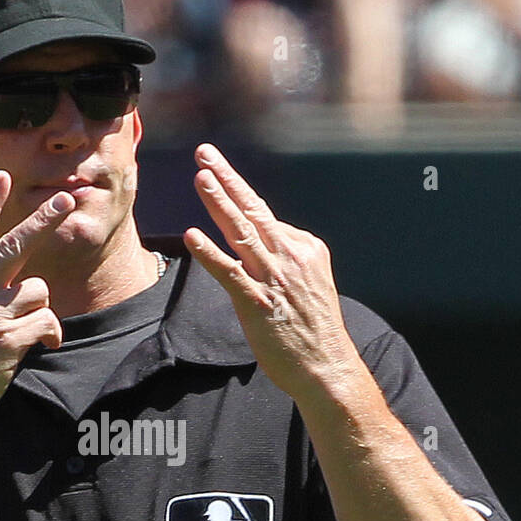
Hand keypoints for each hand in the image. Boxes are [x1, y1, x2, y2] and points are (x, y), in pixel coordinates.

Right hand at [0, 170, 73, 434]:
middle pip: (14, 245)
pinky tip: (43, 345)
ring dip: (41, 309)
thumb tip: (9, 277)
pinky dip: (52, 333)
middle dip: (44, 219)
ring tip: (27, 331)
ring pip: (38, 290)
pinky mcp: (7, 339)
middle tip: (66, 199)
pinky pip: (47, 322)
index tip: (2, 176)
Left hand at [183, 144, 360, 405]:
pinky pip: (230, 273)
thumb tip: (268, 243)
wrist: (328, 367)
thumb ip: (287, 260)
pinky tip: (192, 235)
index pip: (266, 218)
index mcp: (305, 248)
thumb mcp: (309, 282)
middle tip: (205, 153)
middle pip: (254, 210)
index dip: (238, 197)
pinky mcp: (258, 304)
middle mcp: (291, 256)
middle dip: (228, 178)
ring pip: (242, 232)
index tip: (218, 172)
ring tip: (200, 177)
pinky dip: (210, 253)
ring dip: (219, 202)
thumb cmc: (315, 329)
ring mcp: (274, 279)